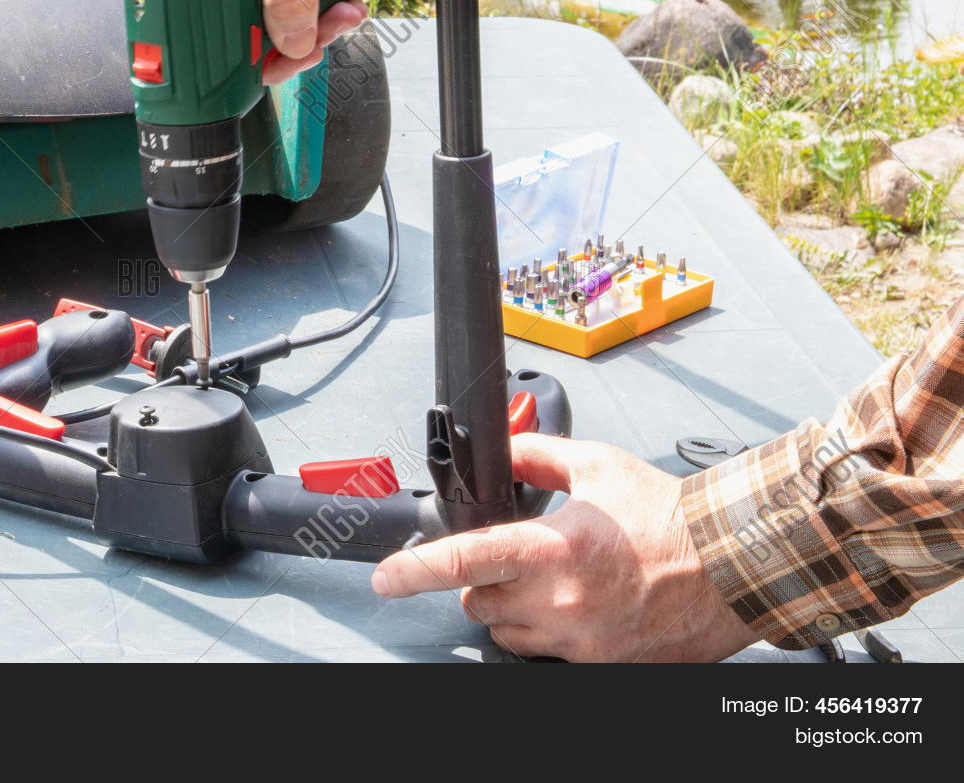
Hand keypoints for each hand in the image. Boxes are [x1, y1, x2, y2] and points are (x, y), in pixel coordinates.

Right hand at [201, 0, 369, 84]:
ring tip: (347, 11)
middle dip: (300, 39)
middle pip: (253, 32)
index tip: (294, 61)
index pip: (218, 33)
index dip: (259, 56)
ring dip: (318, 24)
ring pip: (279, 18)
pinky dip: (320, 6)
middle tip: (333, 27)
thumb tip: (291, 47)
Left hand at [371, 434, 759, 661]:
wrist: (733, 566)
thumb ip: (538, 456)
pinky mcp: (598, 665)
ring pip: (508, 631)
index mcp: (552, 549)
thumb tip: (504, 454)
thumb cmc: (671, 518)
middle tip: (519, 559)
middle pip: (479, 601)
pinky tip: (582, 605)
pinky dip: (550, 631)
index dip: (414, 572)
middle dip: (485, 580)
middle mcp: (559, 601)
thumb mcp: (598, 466)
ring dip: (515, 608)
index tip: (386, 578)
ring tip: (558, 581)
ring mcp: (579, 640)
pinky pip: (547, 653)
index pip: (463, 562)